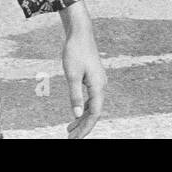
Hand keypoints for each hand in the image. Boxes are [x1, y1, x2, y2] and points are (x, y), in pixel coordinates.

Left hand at [59, 2, 105, 138]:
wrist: (80, 33)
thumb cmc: (75, 52)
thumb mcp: (72, 75)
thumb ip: (75, 96)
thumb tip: (77, 114)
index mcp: (98, 85)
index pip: (95, 113)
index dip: (86, 127)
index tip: (76, 138)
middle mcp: (101, 85)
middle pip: (95, 112)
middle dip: (83, 126)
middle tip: (70, 138)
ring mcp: (98, 81)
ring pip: (93, 106)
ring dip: (83, 119)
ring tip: (70, 130)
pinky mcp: (94, 78)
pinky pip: (91, 98)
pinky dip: (83, 108)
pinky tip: (76, 114)